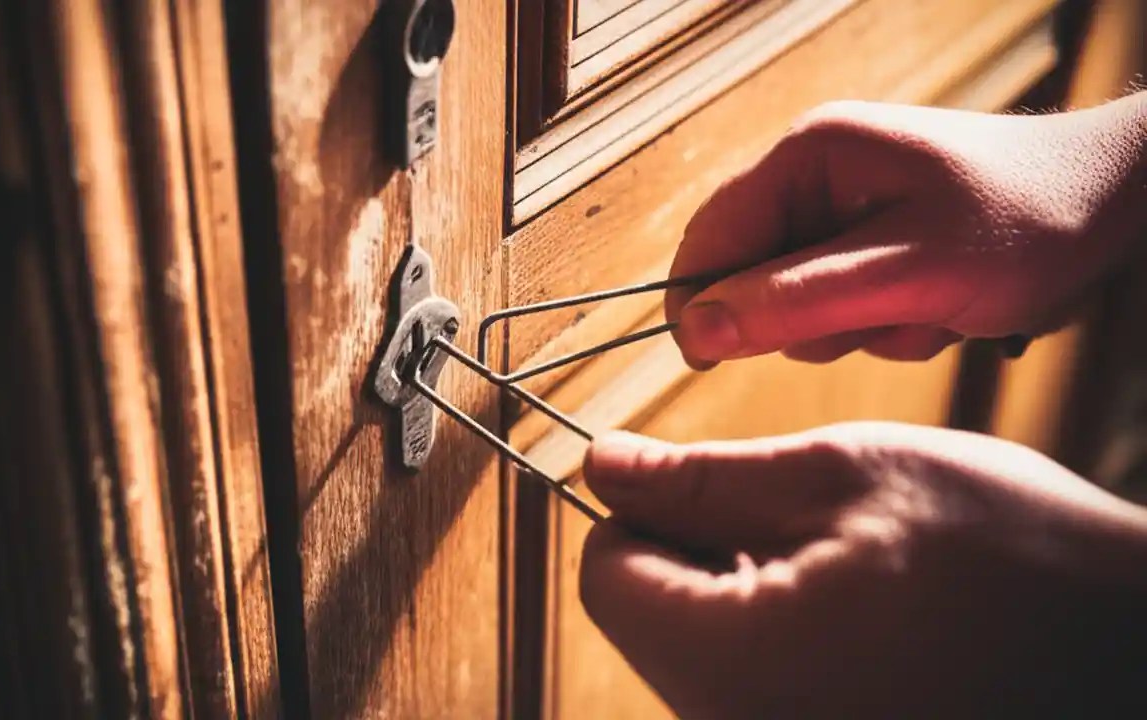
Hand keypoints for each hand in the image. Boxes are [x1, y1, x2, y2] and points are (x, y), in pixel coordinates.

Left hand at [580, 423, 1146, 717]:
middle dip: (699, 545)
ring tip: (848, 558)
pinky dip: (784, 627)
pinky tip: (863, 602)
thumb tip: (601, 464)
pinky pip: (757, 682)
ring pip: (703, 647)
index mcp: (729, 662)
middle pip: (649, 616)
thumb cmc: (1015, 559)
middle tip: (800, 509)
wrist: (1137, 658)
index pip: (606, 575)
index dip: (640, 507)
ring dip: (746, 583)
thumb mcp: (846, 479)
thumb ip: (703, 479)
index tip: (699, 475)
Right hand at [668, 94, 1146, 369]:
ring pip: (799, 307)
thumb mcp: (908, 270)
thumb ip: (798, 299)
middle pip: (751, 278)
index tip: (706, 359)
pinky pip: (843, 313)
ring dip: (857, 330)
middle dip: (809, 320)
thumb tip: (698, 328)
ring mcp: (845, 216)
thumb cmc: (1028, 221)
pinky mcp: (873, 250)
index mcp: (809, 157)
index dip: (697, 301)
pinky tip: (939, 311)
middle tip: (875, 320)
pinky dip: (887, 329)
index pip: (710, 234)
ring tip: (923, 310)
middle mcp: (816, 181)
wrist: (1119, 210)